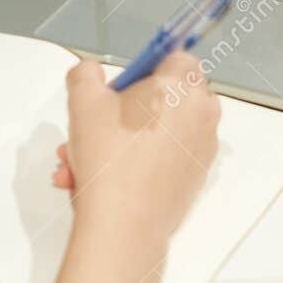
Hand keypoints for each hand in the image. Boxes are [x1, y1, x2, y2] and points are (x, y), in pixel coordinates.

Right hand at [52, 53, 219, 244]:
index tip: (122, 85)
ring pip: (157, 133)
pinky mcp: (195, 179)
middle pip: (165, 98)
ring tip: (81, 161)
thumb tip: (89, 72)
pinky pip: (162, 160)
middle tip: (93, 126)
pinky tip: (97, 179)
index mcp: (183, 87)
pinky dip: (135, 164)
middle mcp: (201, 116)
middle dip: (124, 112)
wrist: (124, 225)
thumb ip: (85, 74)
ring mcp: (201, 150)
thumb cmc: (110, 160)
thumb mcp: (82, 102)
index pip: (175, 58)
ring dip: (120, 142)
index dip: (145, 69)